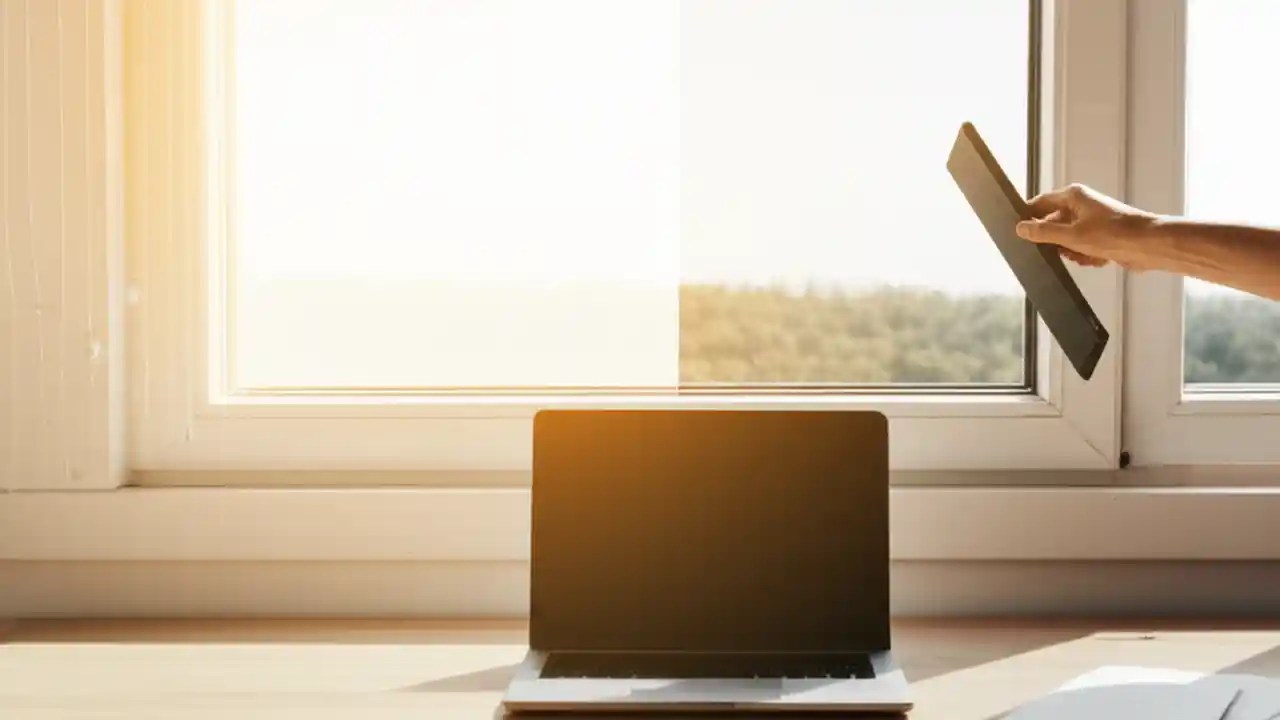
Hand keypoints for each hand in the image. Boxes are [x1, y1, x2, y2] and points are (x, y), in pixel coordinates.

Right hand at [1016, 184, 1160, 269]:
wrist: (1148, 246)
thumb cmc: (1113, 234)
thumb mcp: (1071, 235)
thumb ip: (1042, 232)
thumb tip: (1020, 229)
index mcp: (1073, 196)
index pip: (1040, 203)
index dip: (1028, 218)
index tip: (1018, 233)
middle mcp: (1082, 205)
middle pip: (1053, 223)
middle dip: (1055, 241)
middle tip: (1059, 251)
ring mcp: (1093, 220)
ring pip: (1068, 238)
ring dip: (1072, 251)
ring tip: (1084, 255)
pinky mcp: (1102, 235)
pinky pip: (1082, 246)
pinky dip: (1086, 256)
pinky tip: (1097, 259)